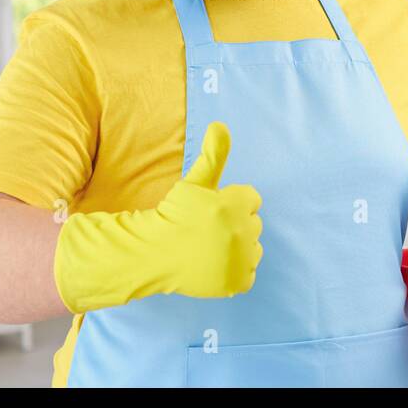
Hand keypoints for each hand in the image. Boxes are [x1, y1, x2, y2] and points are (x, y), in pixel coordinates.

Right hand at [152, 122, 263, 296]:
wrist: (154, 254)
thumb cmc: (174, 215)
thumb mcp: (194, 183)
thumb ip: (213, 155)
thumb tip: (220, 124)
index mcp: (236, 204)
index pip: (252, 199)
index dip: (231, 203)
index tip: (211, 212)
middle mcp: (243, 231)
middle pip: (253, 223)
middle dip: (234, 224)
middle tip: (206, 231)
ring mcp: (242, 259)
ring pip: (253, 247)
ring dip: (238, 247)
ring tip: (210, 247)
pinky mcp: (238, 282)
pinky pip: (249, 273)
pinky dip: (235, 272)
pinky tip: (214, 265)